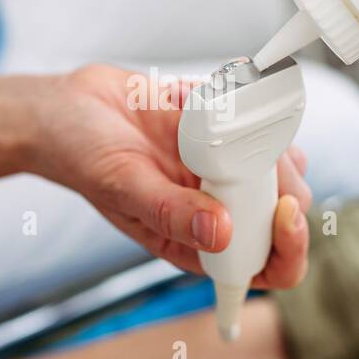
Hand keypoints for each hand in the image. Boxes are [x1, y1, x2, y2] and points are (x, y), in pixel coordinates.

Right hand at [30, 65, 310, 288]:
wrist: (67, 108)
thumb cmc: (84, 157)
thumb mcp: (122, 187)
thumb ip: (170, 212)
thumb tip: (221, 231)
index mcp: (196, 241)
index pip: (264, 266)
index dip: (290, 245)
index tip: (283, 207)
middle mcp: (216, 207)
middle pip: (282, 208)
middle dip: (281, 178)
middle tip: (247, 144)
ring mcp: (221, 167)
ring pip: (279, 161)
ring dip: (264, 135)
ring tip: (216, 116)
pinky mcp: (219, 129)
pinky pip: (254, 117)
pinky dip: (240, 98)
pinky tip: (200, 91)